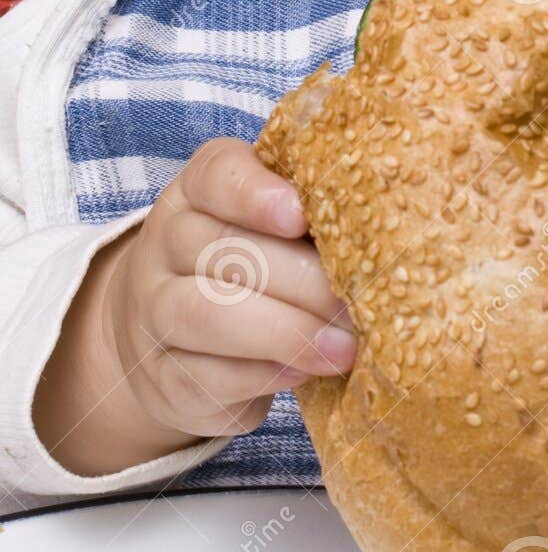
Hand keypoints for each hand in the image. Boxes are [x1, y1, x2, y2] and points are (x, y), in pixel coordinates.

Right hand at [103, 137, 355, 444]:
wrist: (175, 334)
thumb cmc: (255, 260)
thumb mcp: (278, 224)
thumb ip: (317, 212)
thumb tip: (391, 224)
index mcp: (199, 190)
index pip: (217, 175)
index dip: (257, 194)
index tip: (301, 215)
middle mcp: (166, 242)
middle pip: (224, 249)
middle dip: (301, 279)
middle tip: (359, 301)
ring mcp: (153, 312)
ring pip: (206, 314)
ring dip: (285, 333)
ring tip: (345, 347)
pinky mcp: (163, 377)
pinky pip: (205, 376)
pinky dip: (262, 376)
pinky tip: (307, 373)